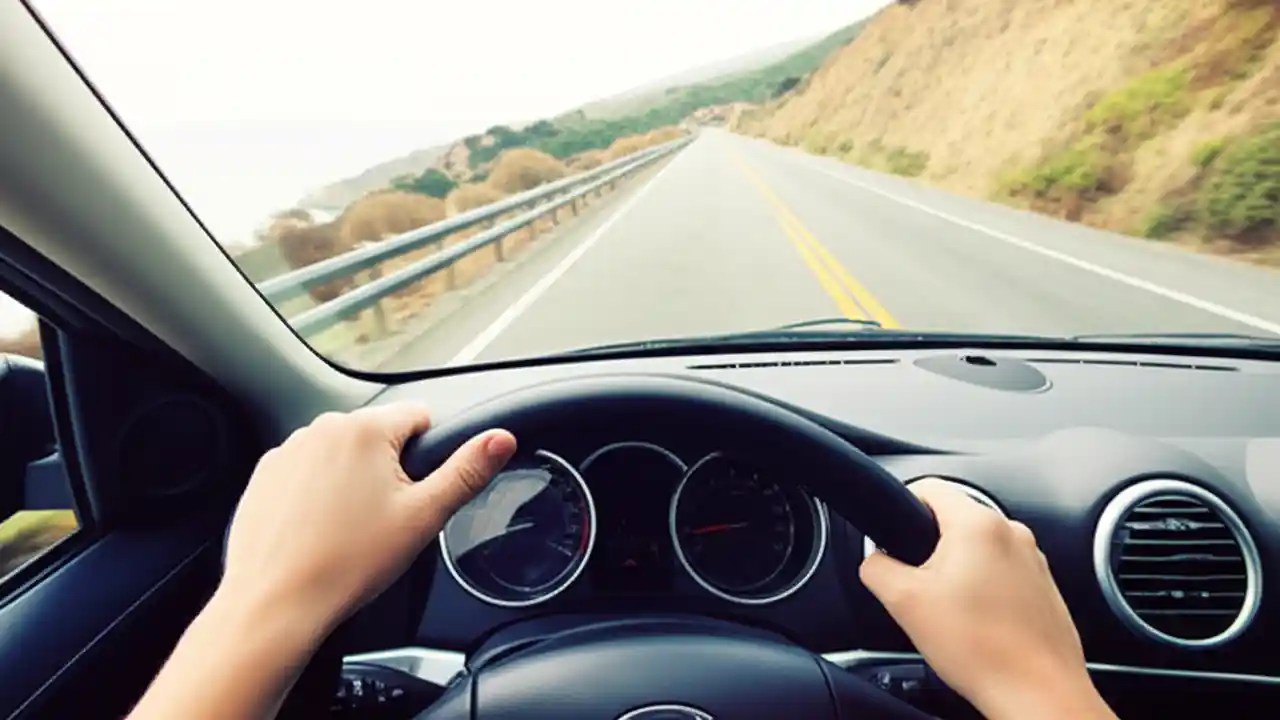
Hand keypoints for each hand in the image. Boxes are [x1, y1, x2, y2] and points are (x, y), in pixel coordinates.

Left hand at [220, 403, 516, 637]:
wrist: (276, 602)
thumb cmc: (349, 562)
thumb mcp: (424, 517)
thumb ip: (467, 472)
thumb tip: (502, 439)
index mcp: (366, 429)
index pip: (419, 416)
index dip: (427, 456)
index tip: (414, 494)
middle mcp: (323, 428)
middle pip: (378, 437)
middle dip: (388, 470)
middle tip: (384, 519)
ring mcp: (288, 450)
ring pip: (341, 455)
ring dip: (351, 480)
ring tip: (348, 530)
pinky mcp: (265, 475)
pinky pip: (306, 473)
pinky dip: (315, 495)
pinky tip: (318, 531)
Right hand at [859, 479, 1114, 719]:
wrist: (1037, 693)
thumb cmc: (982, 650)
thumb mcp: (904, 603)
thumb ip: (876, 567)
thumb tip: (874, 559)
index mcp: (978, 525)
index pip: (929, 487)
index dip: (903, 507)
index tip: (895, 537)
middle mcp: (1013, 533)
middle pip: (954, 520)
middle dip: (931, 549)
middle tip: (922, 590)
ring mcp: (1034, 560)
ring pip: (979, 549)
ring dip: (960, 572)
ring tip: (953, 613)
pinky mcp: (1044, 587)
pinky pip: (1003, 574)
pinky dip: (985, 591)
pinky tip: (978, 625)